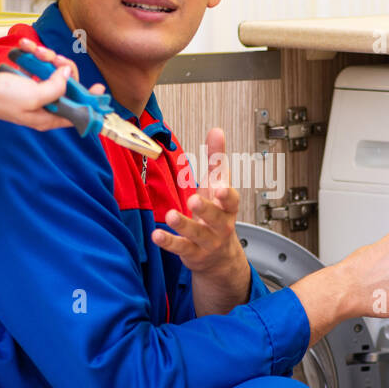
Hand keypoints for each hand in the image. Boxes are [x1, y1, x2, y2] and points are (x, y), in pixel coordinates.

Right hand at [0, 36, 104, 129]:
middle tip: (53, 59)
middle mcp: (44, 105)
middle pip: (68, 85)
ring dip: (46, 56)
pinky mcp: (24, 79)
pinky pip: (36, 64)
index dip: (91, 101)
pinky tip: (25, 45)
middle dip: (63, 68)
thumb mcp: (36, 97)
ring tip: (34, 50)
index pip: (78, 111)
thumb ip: (58, 87)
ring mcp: (34, 91)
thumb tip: (68, 74)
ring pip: (52, 70)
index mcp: (49, 117)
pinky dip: (32, 53)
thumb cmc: (1, 99)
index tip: (100, 88)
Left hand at [152, 127, 244, 275]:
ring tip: (171, 216)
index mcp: (228, 208)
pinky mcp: (192, 253)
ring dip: (184, 225)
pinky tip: (156, 235)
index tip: (220, 188)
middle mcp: (221, 226)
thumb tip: (217, 130)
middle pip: (216, 218)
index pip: (232, 201)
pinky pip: (181, 248)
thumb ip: (217, 159)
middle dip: (206, 210)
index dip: (227, 195)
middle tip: (194, 200)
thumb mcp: (218, 187)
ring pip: (197, 234)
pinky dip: (169, 242)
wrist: (220, 257)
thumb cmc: (217, 215)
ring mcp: (207, 242)